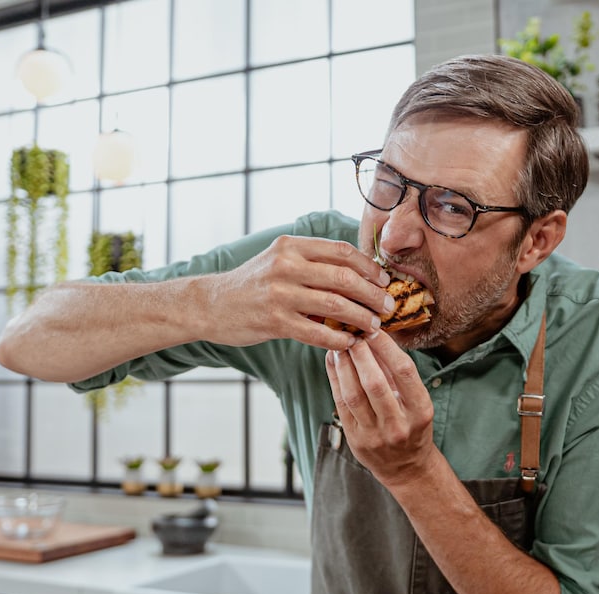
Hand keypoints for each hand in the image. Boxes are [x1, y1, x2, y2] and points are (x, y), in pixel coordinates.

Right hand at [207, 235, 393, 349]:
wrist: (211, 304)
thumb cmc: (253, 283)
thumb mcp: (279, 259)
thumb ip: (312, 262)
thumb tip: (359, 274)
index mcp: (291, 245)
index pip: (341, 251)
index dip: (369, 266)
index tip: (384, 279)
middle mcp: (286, 265)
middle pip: (344, 277)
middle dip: (372, 293)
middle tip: (387, 306)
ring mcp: (280, 294)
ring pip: (335, 305)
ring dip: (361, 317)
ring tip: (374, 326)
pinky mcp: (274, 321)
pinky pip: (317, 332)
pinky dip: (339, 339)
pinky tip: (349, 342)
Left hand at [325, 331, 435, 485]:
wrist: (406, 468)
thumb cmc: (412, 426)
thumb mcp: (416, 402)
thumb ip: (397, 374)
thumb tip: (375, 339)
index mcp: (420, 411)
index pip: (404, 373)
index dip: (387, 348)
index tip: (375, 331)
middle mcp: (399, 425)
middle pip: (375, 384)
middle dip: (361, 355)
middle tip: (352, 335)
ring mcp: (375, 435)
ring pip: (354, 395)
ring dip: (343, 366)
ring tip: (339, 345)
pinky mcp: (355, 440)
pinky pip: (341, 405)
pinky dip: (335, 380)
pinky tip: (333, 362)